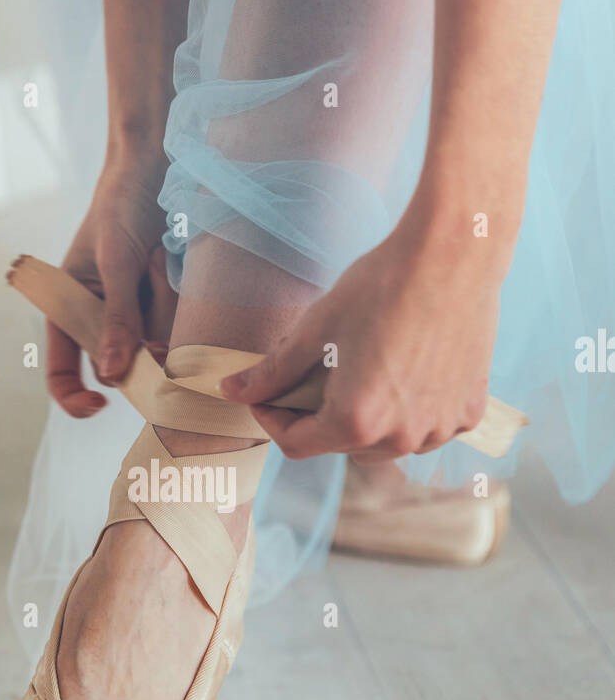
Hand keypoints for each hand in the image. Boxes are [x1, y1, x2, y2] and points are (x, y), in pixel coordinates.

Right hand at [47, 154, 176, 417]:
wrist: (160, 167)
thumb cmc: (122, 205)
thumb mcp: (116, 261)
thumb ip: (117, 318)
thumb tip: (113, 375)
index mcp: (71, 311)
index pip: (63, 372)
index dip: (74, 398)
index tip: (101, 406)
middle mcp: (104, 321)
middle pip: (123, 364)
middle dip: (139, 334)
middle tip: (149, 279)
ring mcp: (140, 316)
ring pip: (157, 347)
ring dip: (163, 305)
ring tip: (160, 256)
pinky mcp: (169, 307)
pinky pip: (179, 327)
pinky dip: (179, 300)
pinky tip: (171, 262)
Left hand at [221, 221, 505, 461]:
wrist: (454, 254)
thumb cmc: (382, 285)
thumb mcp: (316, 328)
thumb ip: (273, 370)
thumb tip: (230, 391)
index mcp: (356, 421)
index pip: (296, 444)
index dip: (271, 419)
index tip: (265, 394)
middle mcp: (400, 437)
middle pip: (341, 445)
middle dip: (318, 418)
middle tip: (313, 377)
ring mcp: (439, 428)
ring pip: (385, 443)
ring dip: (366, 421)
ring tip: (360, 375)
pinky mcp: (468, 411)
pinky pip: (426, 428)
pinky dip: (409, 412)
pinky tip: (404, 373)